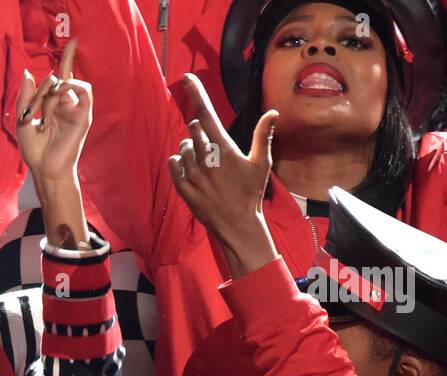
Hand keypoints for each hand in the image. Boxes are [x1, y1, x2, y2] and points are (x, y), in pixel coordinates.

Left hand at [17, 40, 93, 249]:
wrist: (44, 170)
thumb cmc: (34, 150)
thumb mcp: (22, 118)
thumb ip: (25, 96)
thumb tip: (28, 72)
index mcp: (53, 104)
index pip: (62, 75)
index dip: (68, 57)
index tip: (71, 40)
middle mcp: (66, 104)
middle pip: (58, 78)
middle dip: (41, 89)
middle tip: (31, 113)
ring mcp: (76, 109)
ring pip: (68, 82)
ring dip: (54, 88)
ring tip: (45, 107)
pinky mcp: (83, 117)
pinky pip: (85, 91)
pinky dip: (73, 85)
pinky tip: (61, 92)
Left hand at [169, 74, 279, 276]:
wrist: (236, 225)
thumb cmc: (251, 193)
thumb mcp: (261, 163)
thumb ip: (264, 136)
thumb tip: (273, 113)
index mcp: (224, 148)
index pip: (206, 114)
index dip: (196, 93)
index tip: (185, 78)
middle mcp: (205, 158)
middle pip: (193, 129)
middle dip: (200, 131)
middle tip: (213, 146)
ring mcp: (192, 173)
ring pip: (183, 147)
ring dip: (191, 149)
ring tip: (206, 164)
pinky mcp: (183, 187)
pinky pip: (174, 164)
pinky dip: (179, 163)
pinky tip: (192, 170)